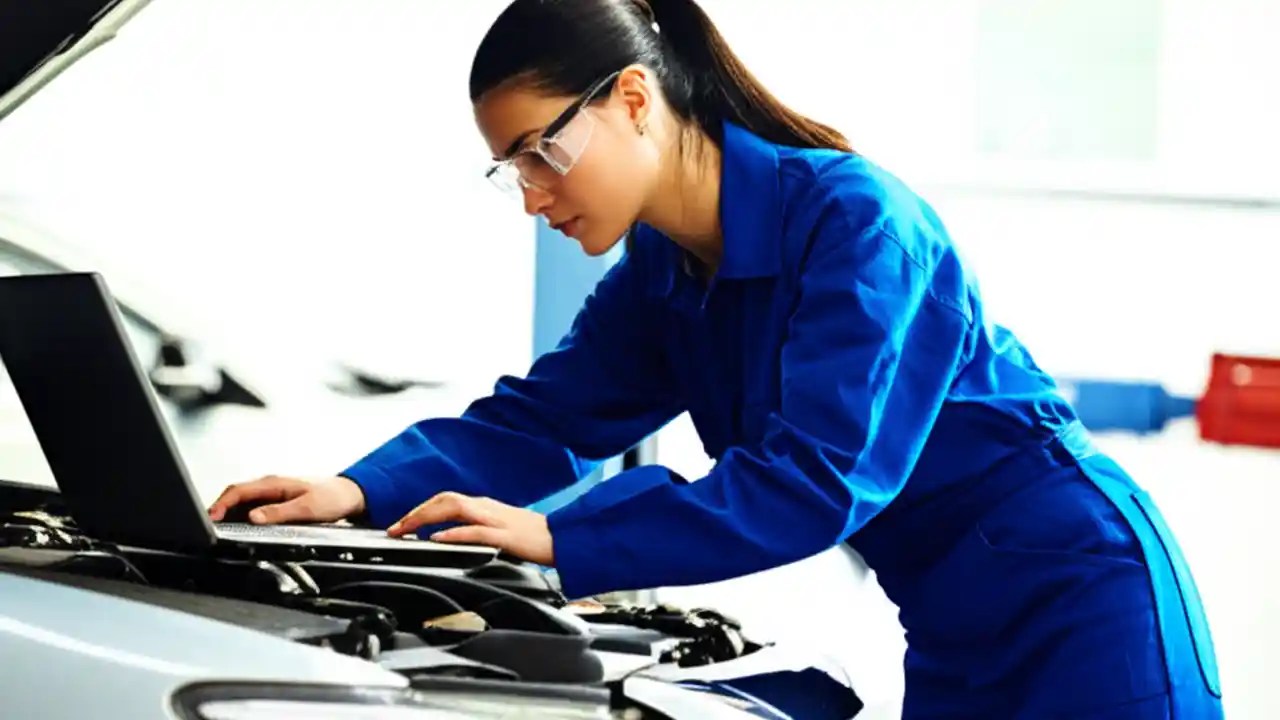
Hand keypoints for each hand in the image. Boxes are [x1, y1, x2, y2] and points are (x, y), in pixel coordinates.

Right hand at [207, 475, 365, 524]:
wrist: (350, 495)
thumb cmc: (332, 498)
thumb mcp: (307, 508)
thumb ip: (279, 512)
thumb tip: (253, 518)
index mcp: (275, 483)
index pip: (239, 490)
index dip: (221, 504)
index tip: (211, 517)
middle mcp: (270, 486)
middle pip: (235, 495)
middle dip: (217, 508)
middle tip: (204, 526)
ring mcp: (273, 493)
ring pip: (241, 501)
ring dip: (227, 513)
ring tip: (215, 528)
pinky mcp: (276, 502)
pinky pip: (251, 507)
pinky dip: (239, 516)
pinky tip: (236, 526)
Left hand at [389, 492, 553, 565]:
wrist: (562, 540)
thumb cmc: (533, 538)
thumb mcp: (498, 532)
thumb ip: (475, 531)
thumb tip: (450, 539)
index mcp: (484, 506)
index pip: (445, 501)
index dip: (420, 509)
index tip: (401, 524)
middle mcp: (485, 507)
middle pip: (444, 499)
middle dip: (415, 512)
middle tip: (393, 528)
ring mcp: (494, 519)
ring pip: (453, 508)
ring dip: (426, 516)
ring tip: (406, 529)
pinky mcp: (504, 534)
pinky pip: (474, 530)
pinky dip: (453, 532)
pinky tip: (438, 538)